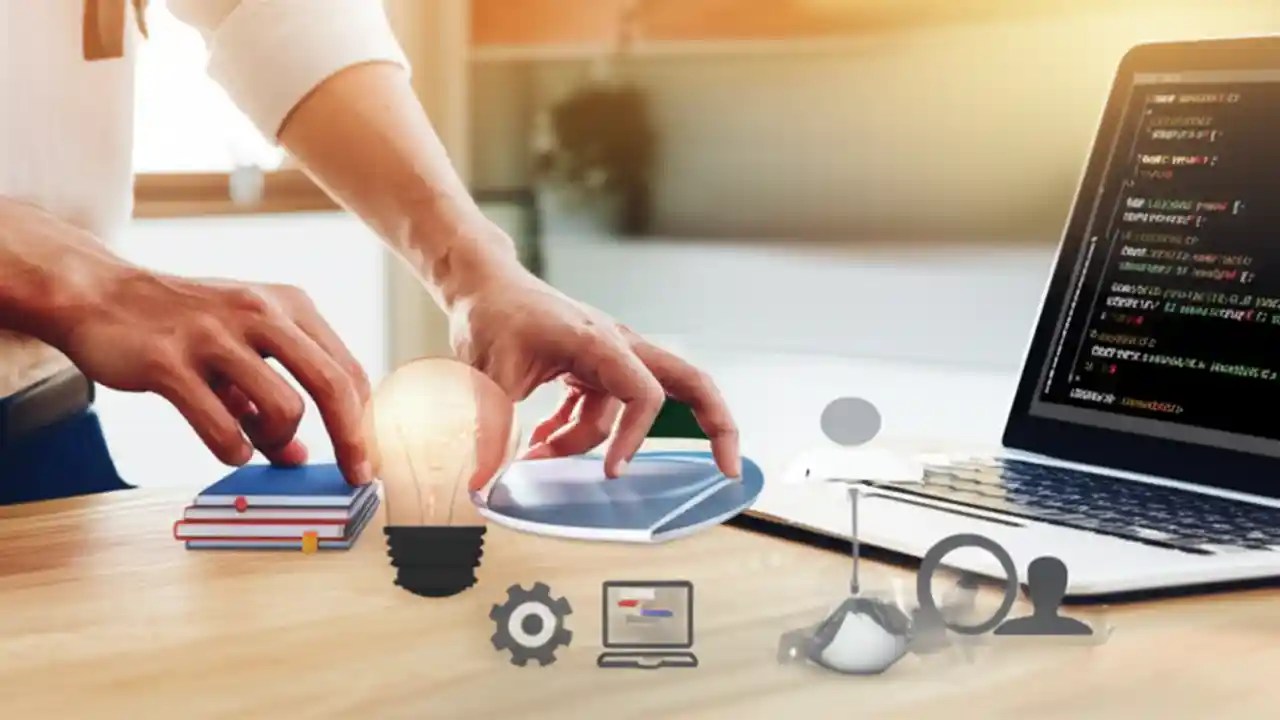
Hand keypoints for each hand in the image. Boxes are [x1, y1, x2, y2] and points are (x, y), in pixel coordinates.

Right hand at [54, 268, 372, 483]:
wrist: (99, 294)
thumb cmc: (183, 324)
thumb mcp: (242, 344)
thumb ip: (276, 393)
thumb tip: (300, 455)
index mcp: (288, 304)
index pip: (347, 368)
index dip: (363, 420)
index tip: (366, 459)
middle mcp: (259, 313)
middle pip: (331, 384)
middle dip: (350, 439)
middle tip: (353, 476)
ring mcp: (214, 336)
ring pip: (284, 407)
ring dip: (277, 439)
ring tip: (256, 438)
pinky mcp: (169, 362)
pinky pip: (223, 427)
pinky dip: (234, 449)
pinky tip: (228, 444)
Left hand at [449, 263, 739, 478]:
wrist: (485, 285)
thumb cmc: (493, 314)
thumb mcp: (488, 373)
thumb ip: (493, 426)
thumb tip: (485, 477)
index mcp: (601, 343)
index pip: (643, 393)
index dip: (635, 436)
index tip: (614, 471)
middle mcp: (618, 348)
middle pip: (690, 383)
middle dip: (714, 424)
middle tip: (727, 468)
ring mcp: (611, 359)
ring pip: (626, 412)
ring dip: (588, 441)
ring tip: (539, 454)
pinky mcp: (595, 369)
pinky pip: (603, 410)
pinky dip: (576, 432)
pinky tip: (542, 440)